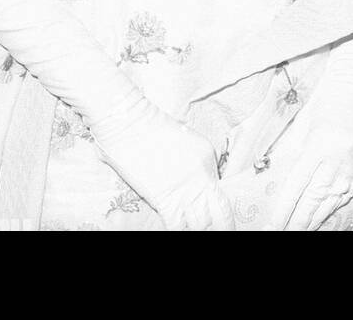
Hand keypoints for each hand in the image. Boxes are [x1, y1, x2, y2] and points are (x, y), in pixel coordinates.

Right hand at [93, 97, 234, 230]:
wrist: (130, 120)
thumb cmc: (149, 125)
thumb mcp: (181, 137)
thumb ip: (187, 158)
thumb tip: (180, 176)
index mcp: (208, 156)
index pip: (220, 190)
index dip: (215, 207)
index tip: (210, 215)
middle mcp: (203, 174)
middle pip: (221, 213)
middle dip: (219, 225)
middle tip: (212, 228)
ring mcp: (187, 189)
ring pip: (203, 224)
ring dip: (197, 229)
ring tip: (193, 229)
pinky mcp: (167, 199)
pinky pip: (179, 226)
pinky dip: (179, 231)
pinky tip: (175, 230)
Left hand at [268, 78, 352, 230]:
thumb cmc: (325, 98)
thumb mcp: (301, 125)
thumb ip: (291, 154)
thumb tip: (278, 182)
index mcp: (318, 146)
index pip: (296, 189)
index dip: (284, 213)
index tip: (272, 227)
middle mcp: (339, 157)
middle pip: (316, 200)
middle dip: (300, 222)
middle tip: (287, 234)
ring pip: (336, 199)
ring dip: (319, 217)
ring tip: (305, 228)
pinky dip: (339, 202)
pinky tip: (329, 211)